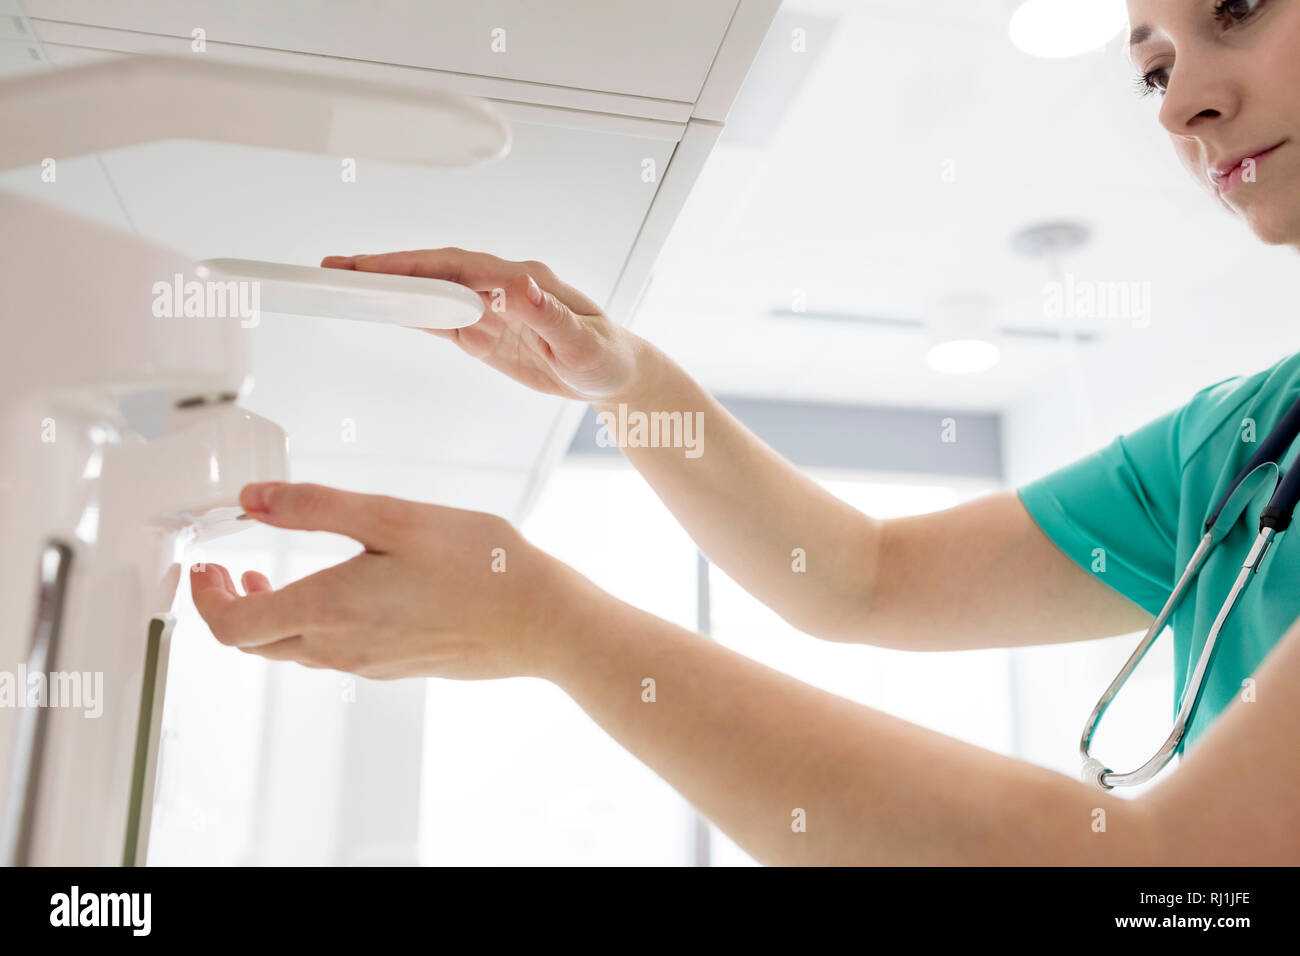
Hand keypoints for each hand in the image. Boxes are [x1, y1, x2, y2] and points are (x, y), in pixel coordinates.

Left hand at [189, 481, 599, 679]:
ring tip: (274, 579)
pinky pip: (332, 653)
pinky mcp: (394, 666)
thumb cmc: (478, 566)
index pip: (234, 627)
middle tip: (228, 571)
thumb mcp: (394, 518)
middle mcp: (341, 647)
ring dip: (270, 618)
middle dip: (231, 607)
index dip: (206, 598)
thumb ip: (317, 507)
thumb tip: (253, 499)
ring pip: (293, 651)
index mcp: (331, 608)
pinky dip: (310, 626)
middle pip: (257, 644)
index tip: (204, 567)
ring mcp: (368, 663)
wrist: (539, 620)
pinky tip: (338, 593)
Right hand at [321, 248, 654, 402]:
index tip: (376, 268)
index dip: (414, 265)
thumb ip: (549, 315)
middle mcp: (501, 286)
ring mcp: (490, 308)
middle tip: (337, 267)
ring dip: (390, 287)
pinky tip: (381, 309)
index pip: (457, 267)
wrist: (614, 374)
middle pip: (434, 272)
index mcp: (522, 281)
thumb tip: (518, 286)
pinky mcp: (486, 332)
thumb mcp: (582, 343)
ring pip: (431, 292)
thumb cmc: (605, 356)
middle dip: (386, 269)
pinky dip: (410, 312)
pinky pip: (441, 319)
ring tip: (343, 283)